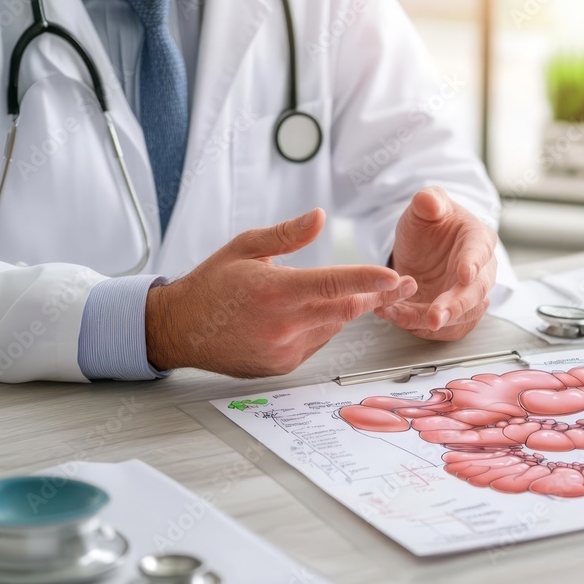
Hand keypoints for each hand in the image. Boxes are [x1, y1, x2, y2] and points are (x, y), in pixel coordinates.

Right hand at [145, 209, 416, 377]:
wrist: (179, 330)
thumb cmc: (211, 284)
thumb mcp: (244, 248)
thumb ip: (286, 235)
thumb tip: (319, 217)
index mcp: (274, 291)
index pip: (333, 284)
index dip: (368, 281)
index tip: (395, 278)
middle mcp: (282, 325)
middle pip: (345, 310)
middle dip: (377, 296)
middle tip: (404, 285)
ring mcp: (284, 349)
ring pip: (334, 326)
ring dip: (347, 309)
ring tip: (358, 293)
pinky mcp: (283, 365)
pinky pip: (317, 342)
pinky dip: (323, 326)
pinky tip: (311, 313)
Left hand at [378, 187, 496, 340]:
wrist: (423, 248)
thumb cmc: (431, 226)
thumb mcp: (425, 206)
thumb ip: (428, 201)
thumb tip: (429, 202)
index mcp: (479, 240)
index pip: (480, 252)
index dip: (473, 263)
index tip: (464, 274)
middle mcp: (481, 272)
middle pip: (475, 293)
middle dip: (456, 306)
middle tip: (436, 316)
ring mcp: (469, 297)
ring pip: (461, 317)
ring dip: (433, 322)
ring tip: (400, 316)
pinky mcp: (455, 316)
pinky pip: (445, 329)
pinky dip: (420, 327)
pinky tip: (396, 316)